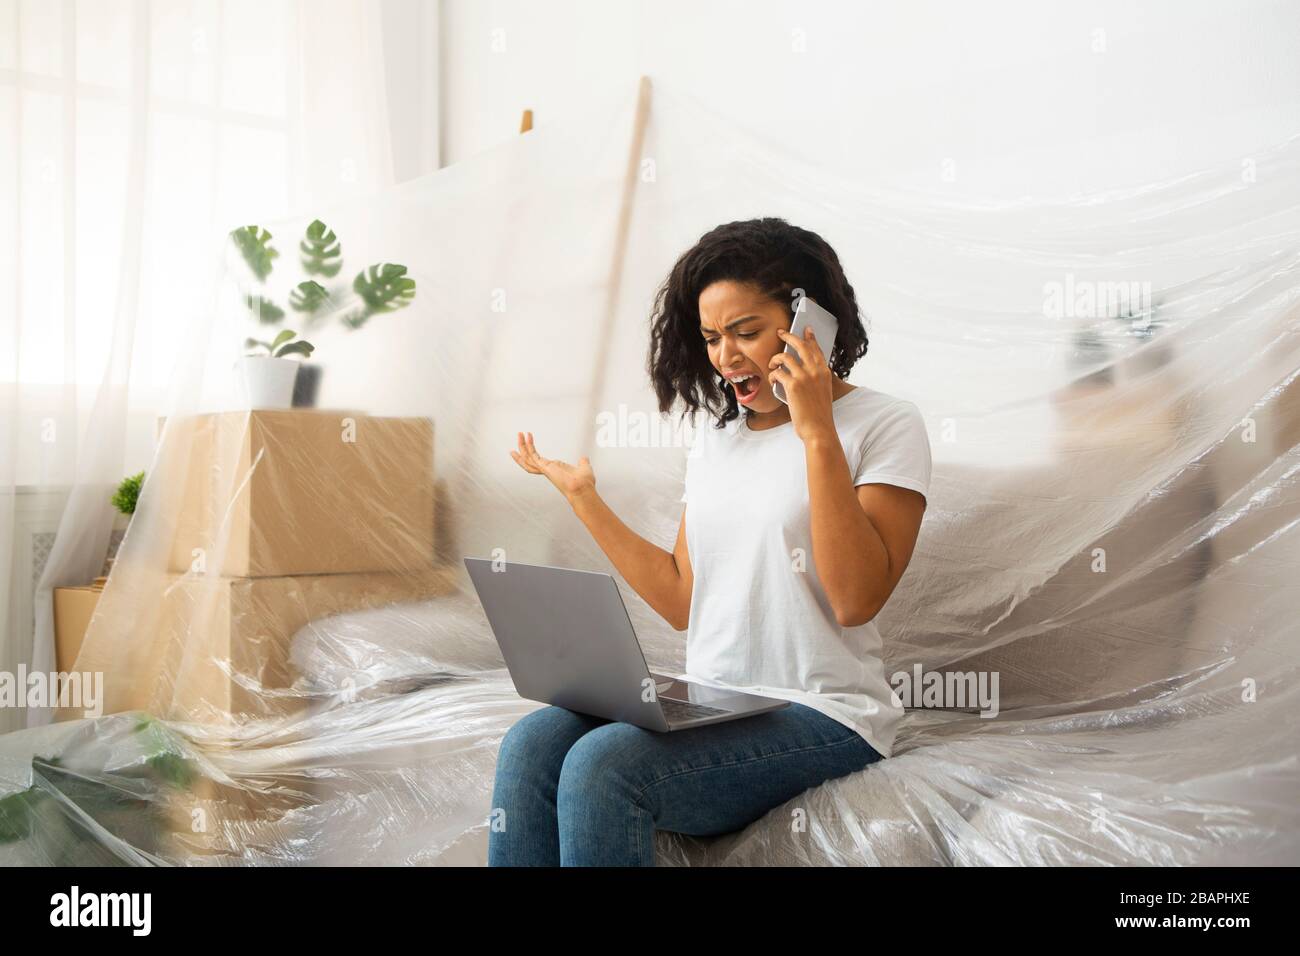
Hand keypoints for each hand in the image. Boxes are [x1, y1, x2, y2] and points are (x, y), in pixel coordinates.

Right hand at [511, 431, 595, 503]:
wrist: (583, 488)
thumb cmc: (584, 483)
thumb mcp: (584, 468)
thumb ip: (582, 463)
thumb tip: (584, 459)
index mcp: (554, 470)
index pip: (539, 461)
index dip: (532, 454)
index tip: (528, 446)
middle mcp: (548, 470)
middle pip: (529, 460)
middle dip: (523, 448)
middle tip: (519, 437)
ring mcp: (545, 470)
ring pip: (528, 458)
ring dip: (522, 446)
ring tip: (519, 434)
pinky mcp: (545, 468)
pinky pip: (533, 456)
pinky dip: (529, 446)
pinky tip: (528, 437)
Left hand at [769, 326, 835, 443]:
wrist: (819, 429)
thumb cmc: (819, 414)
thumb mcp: (823, 392)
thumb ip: (816, 379)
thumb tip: (802, 370)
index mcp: (824, 372)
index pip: (817, 349)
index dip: (810, 338)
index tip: (806, 330)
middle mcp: (815, 371)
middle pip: (801, 346)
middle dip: (789, 336)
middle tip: (781, 333)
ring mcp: (804, 377)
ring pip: (785, 357)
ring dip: (775, 358)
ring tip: (772, 364)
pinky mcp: (793, 385)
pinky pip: (778, 372)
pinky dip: (772, 374)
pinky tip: (772, 379)